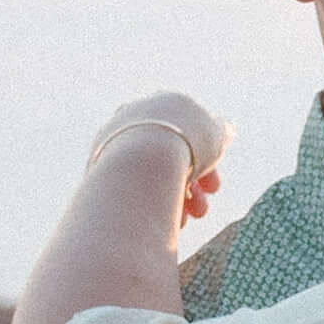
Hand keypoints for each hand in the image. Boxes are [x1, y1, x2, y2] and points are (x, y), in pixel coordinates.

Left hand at [86, 92, 230, 228]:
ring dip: (172, 200)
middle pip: (168, 158)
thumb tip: (226, 130)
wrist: (141, 163)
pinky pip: (130, 187)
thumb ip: (220, 131)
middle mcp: (133, 118)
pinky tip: (159, 221)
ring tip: (182, 221)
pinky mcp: (96, 167)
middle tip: (201, 211)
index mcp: (160, 102)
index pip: (188, 134)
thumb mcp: (215, 134)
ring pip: (149, 175)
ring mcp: (112, 142)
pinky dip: (148, 203)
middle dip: (189, 188)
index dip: (206, 164)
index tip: (214, 189)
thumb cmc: (186, 144)